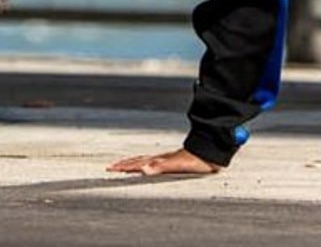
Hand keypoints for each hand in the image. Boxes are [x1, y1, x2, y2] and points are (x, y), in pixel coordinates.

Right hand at [106, 147, 220, 175]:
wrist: (210, 152)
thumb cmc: (196, 161)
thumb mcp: (177, 165)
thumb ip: (160, 166)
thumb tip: (145, 168)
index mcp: (159, 160)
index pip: (137, 164)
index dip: (124, 167)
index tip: (110, 168)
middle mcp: (160, 158)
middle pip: (138, 160)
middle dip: (124, 164)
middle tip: (110, 167)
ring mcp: (166, 158)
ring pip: (144, 159)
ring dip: (132, 162)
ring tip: (123, 164)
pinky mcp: (172, 160)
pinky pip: (152, 161)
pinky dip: (144, 163)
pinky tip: (147, 165)